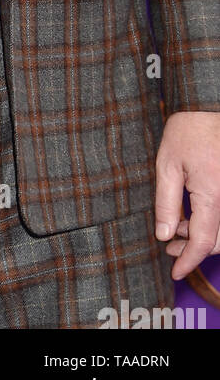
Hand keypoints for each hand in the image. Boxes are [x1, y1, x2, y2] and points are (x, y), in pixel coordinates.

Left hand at [154, 110, 219, 279]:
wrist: (209, 107)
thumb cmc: (188, 131)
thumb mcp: (167, 165)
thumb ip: (166, 203)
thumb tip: (165, 235)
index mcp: (214, 194)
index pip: (205, 241)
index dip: (189, 261)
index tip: (175, 272)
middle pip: (218, 241)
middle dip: (193, 249)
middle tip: (169, 247)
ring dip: (203, 237)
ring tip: (177, 229)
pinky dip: (212, 223)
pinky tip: (192, 216)